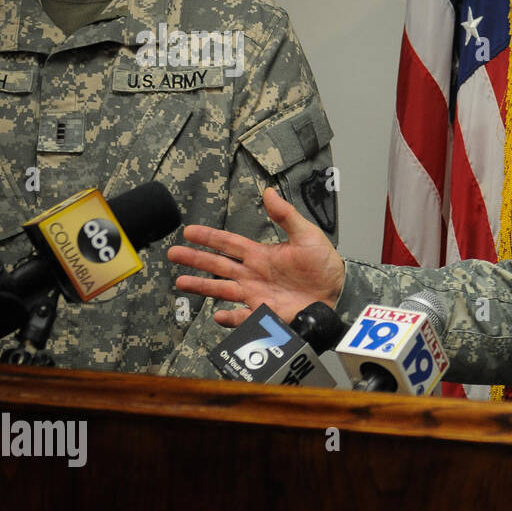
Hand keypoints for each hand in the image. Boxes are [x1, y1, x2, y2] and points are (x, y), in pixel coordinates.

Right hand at [167, 187, 345, 327]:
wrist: (338, 292)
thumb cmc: (324, 265)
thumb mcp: (307, 235)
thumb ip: (286, 216)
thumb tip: (269, 192)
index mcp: (261, 255)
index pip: (228, 243)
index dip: (209, 237)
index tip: (188, 231)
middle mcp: (253, 274)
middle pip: (218, 265)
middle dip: (195, 259)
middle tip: (173, 254)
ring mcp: (257, 294)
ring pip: (222, 290)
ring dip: (202, 286)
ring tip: (181, 282)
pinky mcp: (265, 313)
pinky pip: (243, 317)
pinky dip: (230, 318)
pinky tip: (217, 315)